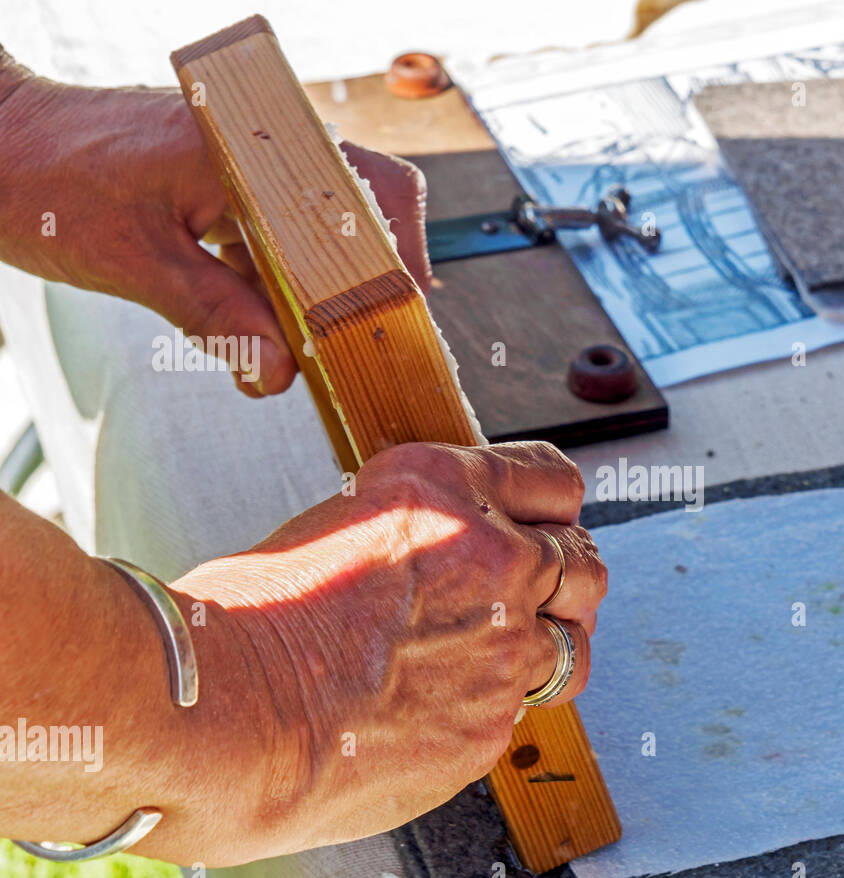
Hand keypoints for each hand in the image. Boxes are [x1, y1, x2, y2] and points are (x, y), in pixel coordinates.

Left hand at [0, 75, 432, 396]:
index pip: (368, 194)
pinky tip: (261, 314)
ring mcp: (252, 158)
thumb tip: (280, 371)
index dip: (398, 262)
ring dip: (322, 286)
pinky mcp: (234, 179)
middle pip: (365, 207)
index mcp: (249, 143)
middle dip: (365, 280)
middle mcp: (262, 141)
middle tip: (355, 340)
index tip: (399, 321)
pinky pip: (287, 229)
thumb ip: (218, 316)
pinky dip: (286, 278)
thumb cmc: (45, 180)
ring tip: (301, 338)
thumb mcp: (136, 262)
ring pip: (329, 224)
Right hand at [168, 441, 605, 865]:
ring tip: (504, 658)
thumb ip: (416, 536)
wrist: (223, 717)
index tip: (546, 524)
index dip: (551, 507)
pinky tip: (441, 711)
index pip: (551, 479)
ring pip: (575, 640)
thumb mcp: (337, 526)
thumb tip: (441, 561)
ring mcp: (505, 642)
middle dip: (563, 579)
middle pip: (582, 560)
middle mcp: (491, 556)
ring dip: (549, 645)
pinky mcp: (495, 719)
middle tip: (532, 599)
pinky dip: (495, 707)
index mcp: (441, 488)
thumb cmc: (244, 625)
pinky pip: (524, 707)